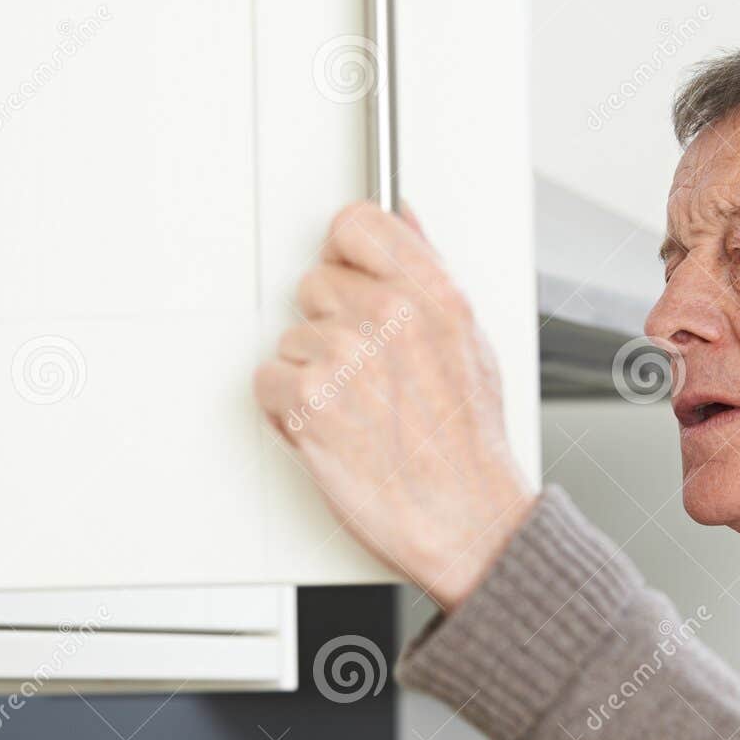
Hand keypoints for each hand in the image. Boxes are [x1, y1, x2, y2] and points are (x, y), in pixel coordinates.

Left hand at [254, 201, 535, 610]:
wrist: (463, 522)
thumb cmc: (467, 447)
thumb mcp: (471, 344)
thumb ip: (429, 275)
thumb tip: (404, 218)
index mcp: (435, 296)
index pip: (357, 224)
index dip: (345, 253)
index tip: (350, 277)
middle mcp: (391, 318)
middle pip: (314, 283)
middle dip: (330, 325)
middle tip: (365, 372)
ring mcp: (345, 356)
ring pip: (291, 337)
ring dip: (311, 373)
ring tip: (357, 410)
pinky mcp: (308, 400)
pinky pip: (268, 380)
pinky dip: (288, 412)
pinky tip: (331, 430)